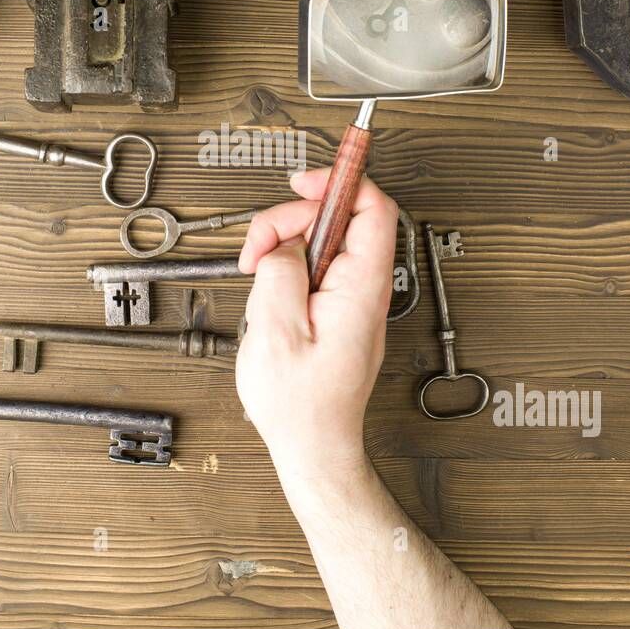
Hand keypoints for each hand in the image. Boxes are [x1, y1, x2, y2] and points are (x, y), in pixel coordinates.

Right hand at [235, 169, 397, 483]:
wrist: (313, 446)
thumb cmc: (301, 405)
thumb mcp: (276, 330)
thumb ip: (281, 271)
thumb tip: (284, 243)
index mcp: (361, 288)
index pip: (372, 208)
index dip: (339, 182)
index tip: (302, 182)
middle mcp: (366, 290)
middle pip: (336, 220)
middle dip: (290, 221)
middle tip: (257, 249)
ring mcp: (354, 301)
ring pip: (321, 244)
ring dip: (283, 249)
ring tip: (258, 278)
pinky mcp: (339, 311)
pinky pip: (316, 270)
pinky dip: (287, 271)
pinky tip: (270, 296)